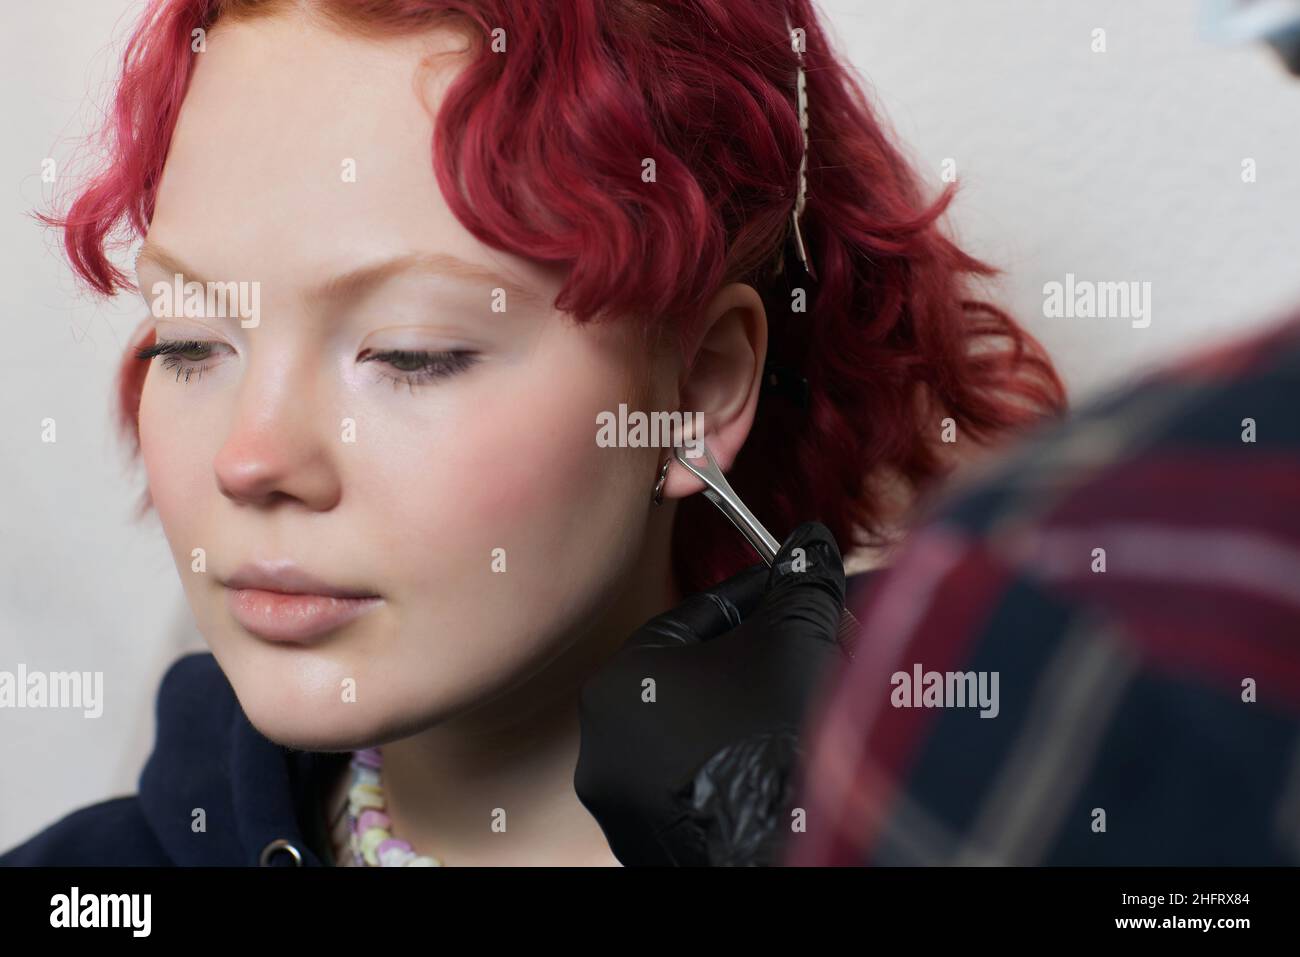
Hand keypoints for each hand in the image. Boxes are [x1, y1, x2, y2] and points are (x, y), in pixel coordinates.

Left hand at [575, 521, 848, 865]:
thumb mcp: (793, 641)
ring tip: (808, 699)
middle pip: (696, 675)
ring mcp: (623, 801)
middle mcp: (603, 745)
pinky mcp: (653, 840)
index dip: (755, 596)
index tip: (790, 586)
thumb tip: (811, 546)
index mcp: (618, 684)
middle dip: (761, 654)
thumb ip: (799, 585)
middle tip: (811, 645)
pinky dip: (737, 758)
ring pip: (697, 729)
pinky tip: (785, 752)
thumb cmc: (776, 741)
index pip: (696, 616)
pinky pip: (697, 778)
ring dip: (752, 706)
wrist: (790, 843)